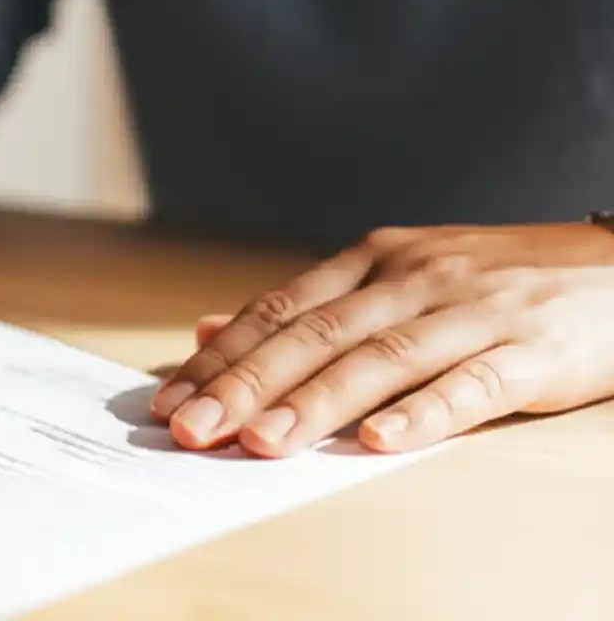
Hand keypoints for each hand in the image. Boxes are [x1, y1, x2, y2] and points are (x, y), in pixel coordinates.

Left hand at [150, 224, 613, 455]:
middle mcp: (412, 278)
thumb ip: (308, 307)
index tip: (169, 398)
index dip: (221, 356)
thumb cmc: (492, 282)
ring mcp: (472, 311)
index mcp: (373, 260)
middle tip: (191, 429)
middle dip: (245, 384)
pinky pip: (472, 384)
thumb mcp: (395, 276)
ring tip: (261, 443)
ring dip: (315, 403)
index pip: (279, 310)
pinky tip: (379, 442)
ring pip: (379, 359)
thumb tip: (211, 327)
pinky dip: (423, 413)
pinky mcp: (533, 350)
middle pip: (315, 335)